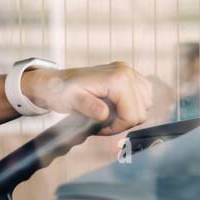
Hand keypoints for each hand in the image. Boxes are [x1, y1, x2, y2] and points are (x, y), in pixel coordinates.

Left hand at [24, 60, 153, 134]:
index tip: (100, 127)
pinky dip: (131, 105)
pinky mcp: (127, 74)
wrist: (55, 82)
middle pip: (142, 111)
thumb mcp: (72, 101)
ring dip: (128, 114)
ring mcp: (128, 71)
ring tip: (107, 115)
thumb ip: (88, 107)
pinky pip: (142, 95)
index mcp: (117, 79)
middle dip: (123, 121)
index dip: (118, 127)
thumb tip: (104, 114)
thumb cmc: (61, 91)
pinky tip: (114, 107)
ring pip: (145, 104)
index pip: (133, 114)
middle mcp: (126, 72)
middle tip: (102, 122)